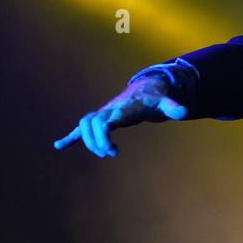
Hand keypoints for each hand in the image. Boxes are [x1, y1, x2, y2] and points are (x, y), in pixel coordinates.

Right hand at [53, 77, 187, 157]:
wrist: (147, 89)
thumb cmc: (156, 97)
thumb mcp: (166, 102)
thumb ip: (173, 106)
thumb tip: (184, 112)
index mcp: (121, 109)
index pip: (103, 122)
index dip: (102, 137)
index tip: (111, 151)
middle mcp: (108, 110)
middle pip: (89, 124)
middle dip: (94, 141)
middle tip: (110, 153)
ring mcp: (103, 115)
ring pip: (83, 125)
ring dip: (86, 140)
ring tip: (104, 152)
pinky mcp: (102, 120)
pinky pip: (81, 128)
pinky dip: (70, 137)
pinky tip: (58, 145)